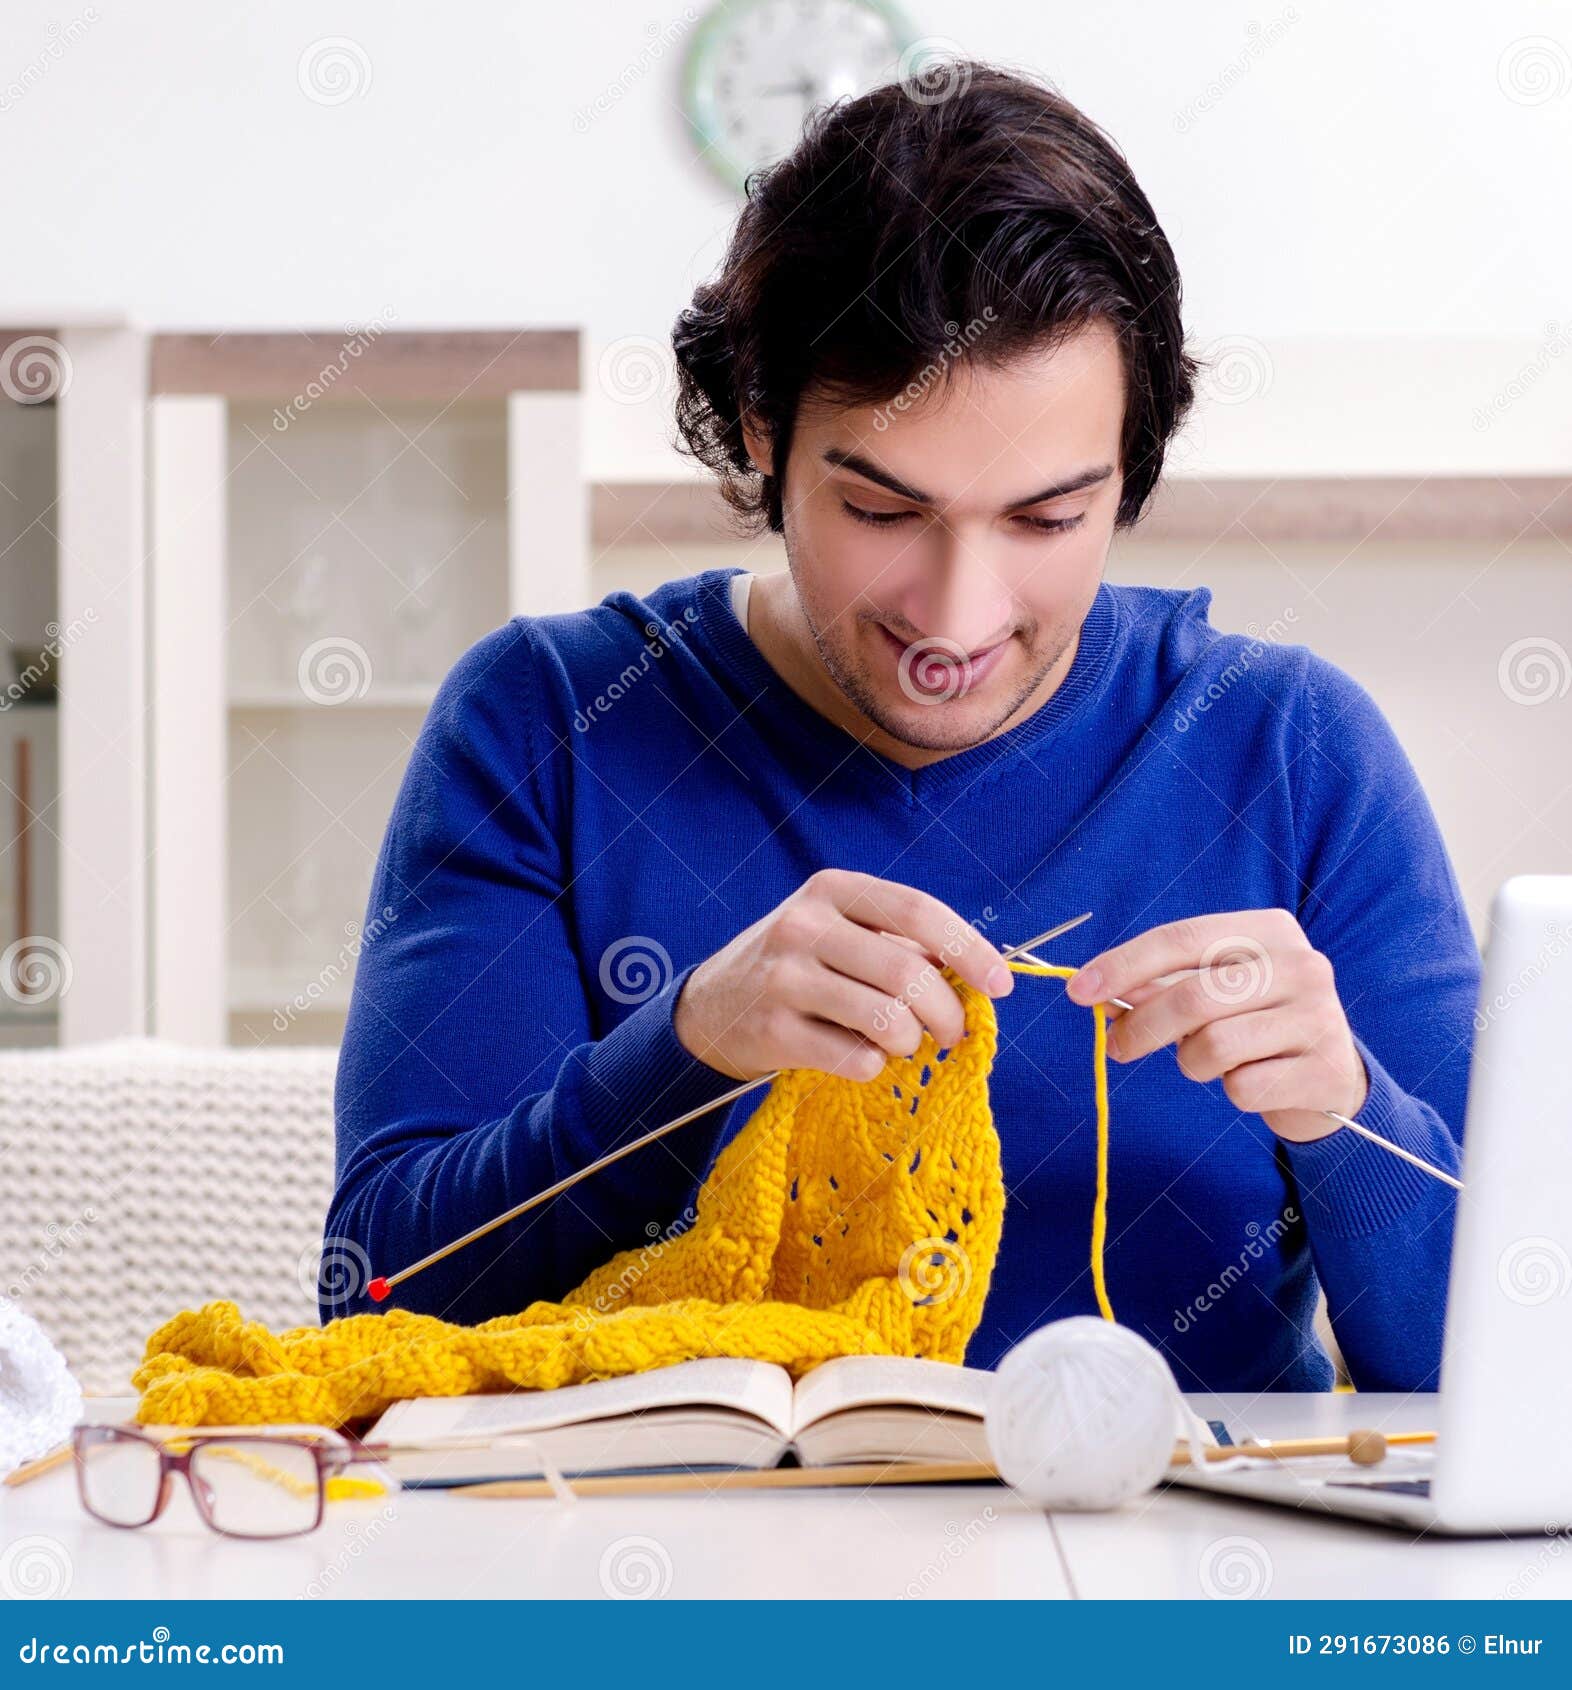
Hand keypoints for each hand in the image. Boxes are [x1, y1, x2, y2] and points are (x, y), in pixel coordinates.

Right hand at [673, 869, 1011, 1082]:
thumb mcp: (842, 934)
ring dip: (910, 1043)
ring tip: (902, 1045)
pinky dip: (873, 1066)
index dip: (970, 949)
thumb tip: (977, 977)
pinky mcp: (772, 1030)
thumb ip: (902, 945)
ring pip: (886, 1019)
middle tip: (952, 1034)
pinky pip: (854, 1059)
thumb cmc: (799, 967)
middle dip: (948, 1013)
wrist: (711, 1007)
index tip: (1001, 985)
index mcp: (833, 891)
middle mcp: (804, 926)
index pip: (918, 911)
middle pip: (908, 973)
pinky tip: (860, 1057)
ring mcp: (784, 978)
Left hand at [1065, 909, 1367, 1141]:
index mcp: (1269, 930)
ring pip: (1214, 1047)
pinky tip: (1252, 1081)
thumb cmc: (1254, 1022)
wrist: (1329, 1076)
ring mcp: (1320, 1016)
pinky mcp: (1326, 1070)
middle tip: (1116, 1047)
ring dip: (1191, 1064)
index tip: (1079, 991)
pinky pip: (1244, 1088)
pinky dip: (1231, 1091)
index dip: (1124, 964)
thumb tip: (1099, 993)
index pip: (1182, 937)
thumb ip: (1160, 986)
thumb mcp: (1211, 991)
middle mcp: (1302, 964)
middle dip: (1141, 1027)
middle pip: (1192, 995)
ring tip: (1205, 1062)